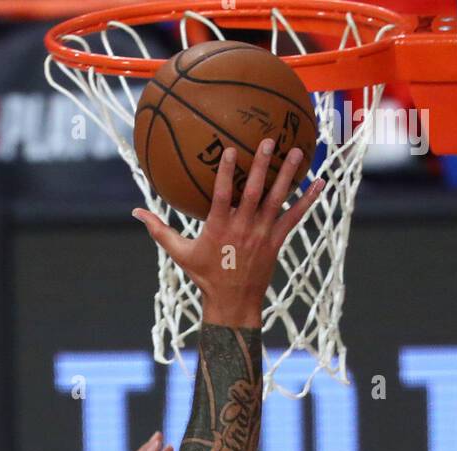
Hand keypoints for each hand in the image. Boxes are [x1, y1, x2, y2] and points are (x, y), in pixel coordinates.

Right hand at [132, 140, 323, 327]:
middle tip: (270, 140)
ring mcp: (263, 234)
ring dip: (288, 175)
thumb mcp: (180, 253)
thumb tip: (136, 212)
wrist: (233, 303)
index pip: (222, 195)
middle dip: (263, 165)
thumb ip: (159, 229)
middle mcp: (243, 228)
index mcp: (219, 228)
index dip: (226, 172)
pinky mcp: (277, 241)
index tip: (230, 149)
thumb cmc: (205, 276)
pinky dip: (308, 200)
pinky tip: (320, 183)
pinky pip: (295, 217)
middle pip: (255, 192)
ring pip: (278, 200)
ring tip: (297, 152)